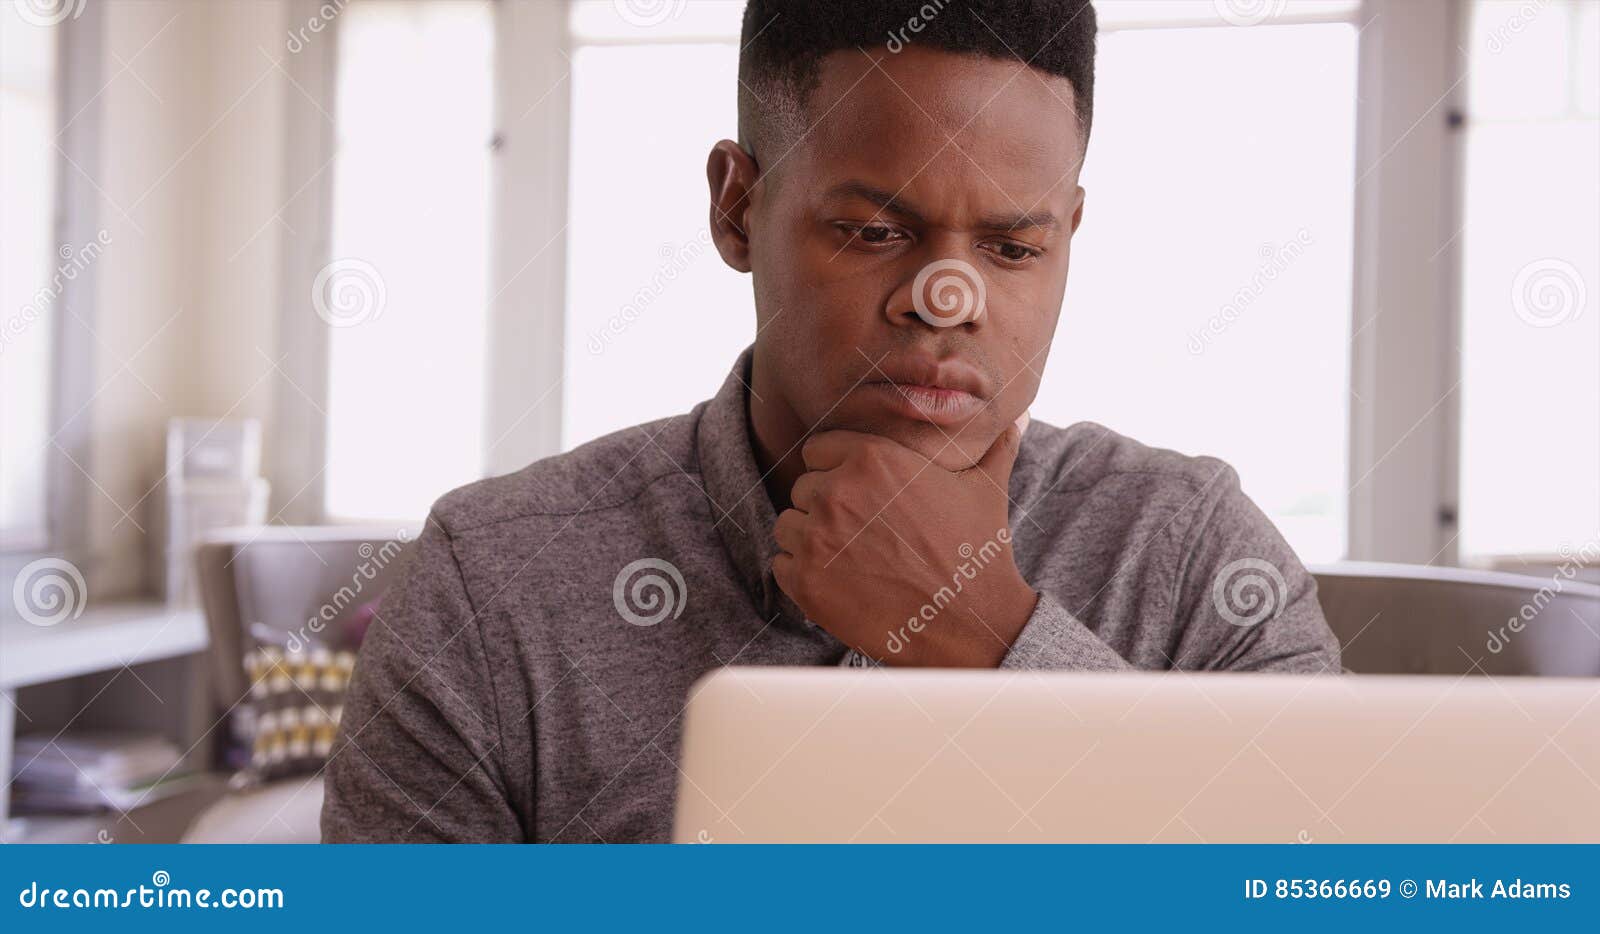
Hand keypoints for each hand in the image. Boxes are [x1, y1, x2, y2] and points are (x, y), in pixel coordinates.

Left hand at [771, 414, 1037, 666]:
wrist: (969, 623)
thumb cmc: (976, 554)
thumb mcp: (986, 488)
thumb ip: (992, 446)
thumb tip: (1015, 422)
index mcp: (871, 457)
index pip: (818, 449)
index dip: (836, 470)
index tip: (858, 496)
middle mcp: (836, 491)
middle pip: (802, 488)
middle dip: (825, 508)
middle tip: (862, 535)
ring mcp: (817, 537)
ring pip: (788, 525)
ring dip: (810, 540)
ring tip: (850, 559)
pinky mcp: (805, 581)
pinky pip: (782, 565)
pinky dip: (802, 576)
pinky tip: (840, 583)